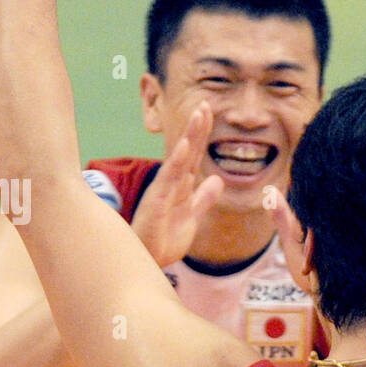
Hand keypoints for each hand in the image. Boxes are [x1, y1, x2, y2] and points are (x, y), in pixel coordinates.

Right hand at [131, 104, 224, 265]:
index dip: (201, 134)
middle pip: (187, 151)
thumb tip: (217, 180)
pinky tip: (185, 145)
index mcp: (181, 186)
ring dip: (189, 136)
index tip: (208, 111)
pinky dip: (177, 162)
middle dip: (197, 128)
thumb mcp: (191, 217)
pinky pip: (169, 179)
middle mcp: (171, 184)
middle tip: (205, 104)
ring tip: (198, 114)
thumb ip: (203, 199)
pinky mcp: (156, 203)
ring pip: (179, 159)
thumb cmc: (164, 240)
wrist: (148, 262)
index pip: (194, 155)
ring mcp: (163, 191)